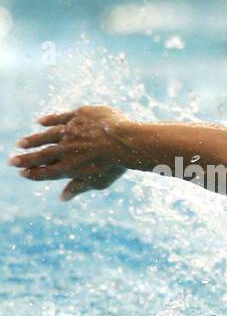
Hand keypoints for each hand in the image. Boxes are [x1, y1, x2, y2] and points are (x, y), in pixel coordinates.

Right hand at [9, 106, 130, 200]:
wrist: (126, 142)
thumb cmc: (116, 166)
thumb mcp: (98, 182)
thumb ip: (78, 188)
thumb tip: (62, 198)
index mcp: (70, 167)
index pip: (47, 172)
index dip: (34, 173)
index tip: (22, 174)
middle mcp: (66, 149)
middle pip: (42, 155)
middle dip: (26, 159)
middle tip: (11, 161)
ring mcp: (71, 131)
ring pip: (47, 136)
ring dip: (33, 141)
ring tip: (21, 144)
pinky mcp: (78, 116)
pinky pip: (60, 118)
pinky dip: (49, 121)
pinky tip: (39, 122)